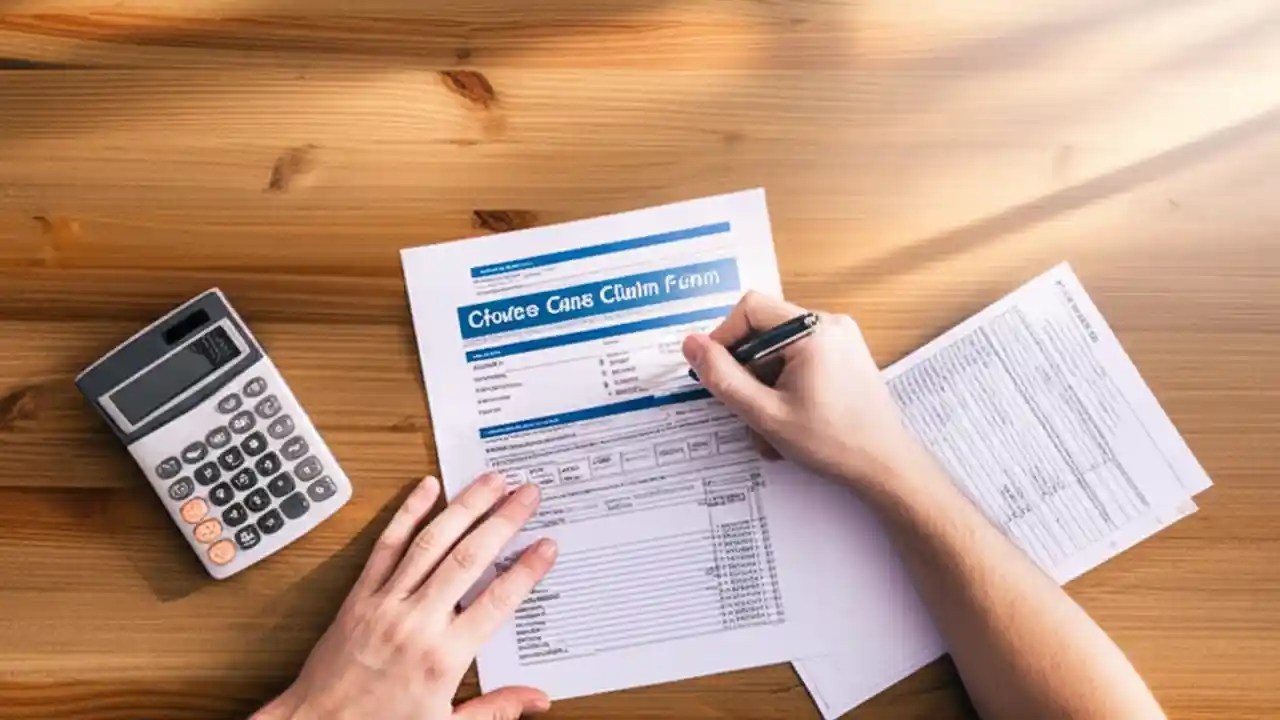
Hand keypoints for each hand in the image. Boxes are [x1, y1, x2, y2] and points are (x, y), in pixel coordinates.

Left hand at [255, 473, 556, 719]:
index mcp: (443, 657)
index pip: (497, 601)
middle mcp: (416, 622)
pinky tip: (427, 488)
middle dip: (503, 521)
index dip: (527, 570)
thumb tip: (538, 699)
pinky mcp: (361, 595)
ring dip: (464, 506)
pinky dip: (408, 513)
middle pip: (469, 558)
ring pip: (432, 542)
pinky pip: (387, 546)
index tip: (547, 544)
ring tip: (490, 481)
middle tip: (527, 493)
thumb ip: (495, 710)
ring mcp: (386, 603)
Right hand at [682, 291, 932, 495]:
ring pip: (780, 350)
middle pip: (764, 330)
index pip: (750, 309)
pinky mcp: (845, 356)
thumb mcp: (765, 414)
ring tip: (770, 426)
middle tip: (746, 411)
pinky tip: (788, 419)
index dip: (724, 338)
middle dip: (747, 372)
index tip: (715, 374)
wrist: (886, 466)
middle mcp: (830, 324)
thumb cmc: (832, 442)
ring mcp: (841, 339)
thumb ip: (723, 377)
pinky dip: (785, 386)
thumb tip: (690, 344)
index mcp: (813, 330)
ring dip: (765, 386)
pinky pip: (800, 359)